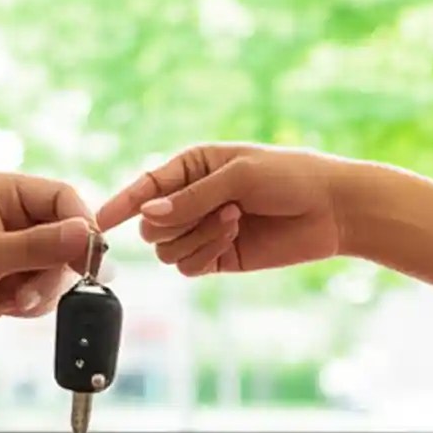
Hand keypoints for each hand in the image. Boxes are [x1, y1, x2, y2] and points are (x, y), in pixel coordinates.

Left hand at [0, 173, 94, 347]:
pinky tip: (8, 306)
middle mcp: (15, 218)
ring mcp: (17, 252)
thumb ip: (40, 246)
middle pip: (69, 236)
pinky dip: (35, 304)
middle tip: (37, 288)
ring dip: (45, 290)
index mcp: (5, 193)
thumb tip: (87, 233)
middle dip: (58, 268)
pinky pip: (48, 291)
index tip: (90, 257)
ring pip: (62, 268)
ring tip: (13, 300)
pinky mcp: (15, 281)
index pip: (64, 198)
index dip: (82, 226)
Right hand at [97, 143, 353, 275]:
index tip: (99, 219)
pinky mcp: (218, 257)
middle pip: (150, 224)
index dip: (120, 202)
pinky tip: (233, 238)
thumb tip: (147, 215)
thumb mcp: (238, 177)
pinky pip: (186, 266)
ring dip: (196, 237)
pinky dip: (203, 254)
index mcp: (192, 166)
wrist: (333, 209)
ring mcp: (203, 230)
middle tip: (216, 210)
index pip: (144, 186)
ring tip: (234, 220)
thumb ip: (191, 198)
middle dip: (175, 222)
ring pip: (166, 248)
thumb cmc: (289, 177)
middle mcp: (192, 199)